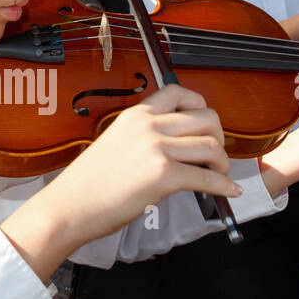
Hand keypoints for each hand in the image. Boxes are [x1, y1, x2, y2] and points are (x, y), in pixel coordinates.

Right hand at [38, 84, 239, 246]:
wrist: (70, 206)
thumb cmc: (89, 183)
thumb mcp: (116, 143)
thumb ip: (146, 137)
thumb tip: (179, 146)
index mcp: (136, 115)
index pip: (179, 92)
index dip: (201, 106)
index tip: (206, 125)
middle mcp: (149, 126)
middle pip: (206, 118)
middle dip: (219, 137)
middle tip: (215, 155)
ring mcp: (157, 149)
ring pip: (212, 146)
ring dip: (222, 164)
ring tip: (219, 176)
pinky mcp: (164, 175)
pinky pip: (207, 178)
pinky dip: (223, 186)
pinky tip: (228, 192)